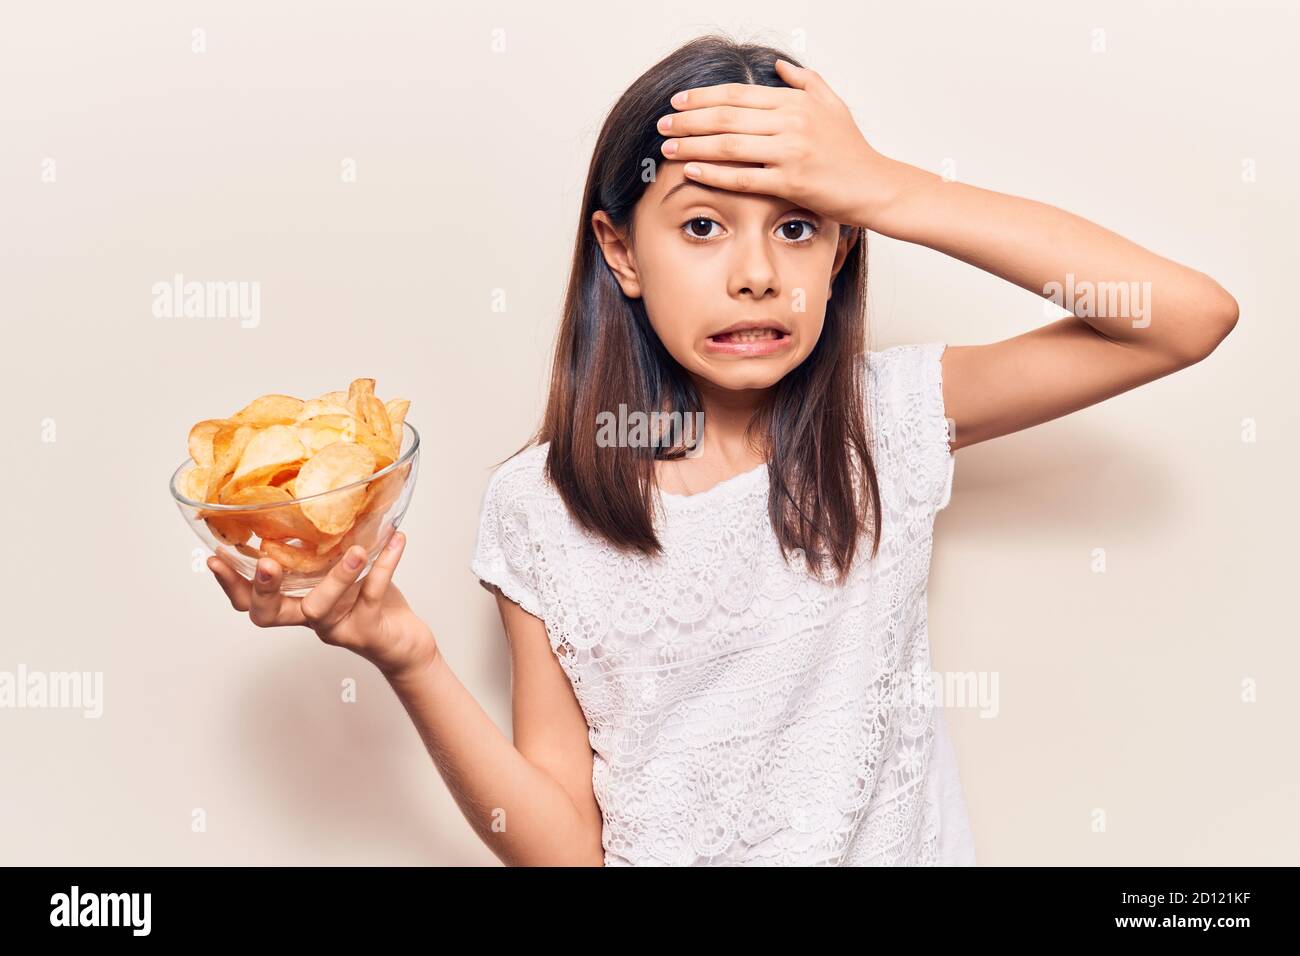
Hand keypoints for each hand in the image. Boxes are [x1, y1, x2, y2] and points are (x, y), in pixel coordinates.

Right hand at [207, 531, 438, 682]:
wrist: (405, 642)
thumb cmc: (369, 601)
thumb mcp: (340, 569)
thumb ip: (321, 547)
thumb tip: (306, 501)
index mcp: (295, 602)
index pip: (249, 600)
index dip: (230, 583)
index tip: (214, 556)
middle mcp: (309, 619)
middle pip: (268, 614)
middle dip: (263, 589)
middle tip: (267, 564)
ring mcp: (336, 628)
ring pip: (321, 608)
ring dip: (335, 578)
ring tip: (354, 551)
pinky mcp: (367, 631)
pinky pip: (373, 596)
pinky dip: (385, 566)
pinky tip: (396, 541)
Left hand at [656, 58, 910, 229]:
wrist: (875, 186)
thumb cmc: (852, 150)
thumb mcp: (833, 105)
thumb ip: (805, 82)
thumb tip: (779, 67)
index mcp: (795, 102)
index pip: (738, 95)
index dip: (703, 97)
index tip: (678, 101)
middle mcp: (791, 123)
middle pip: (726, 117)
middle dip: (688, 119)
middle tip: (662, 124)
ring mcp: (790, 153)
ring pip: (729, 145)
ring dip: (693, 144)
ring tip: (667, 148)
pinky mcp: (791, 182)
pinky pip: (743, 177)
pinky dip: (714, 172)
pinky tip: (692, 169)